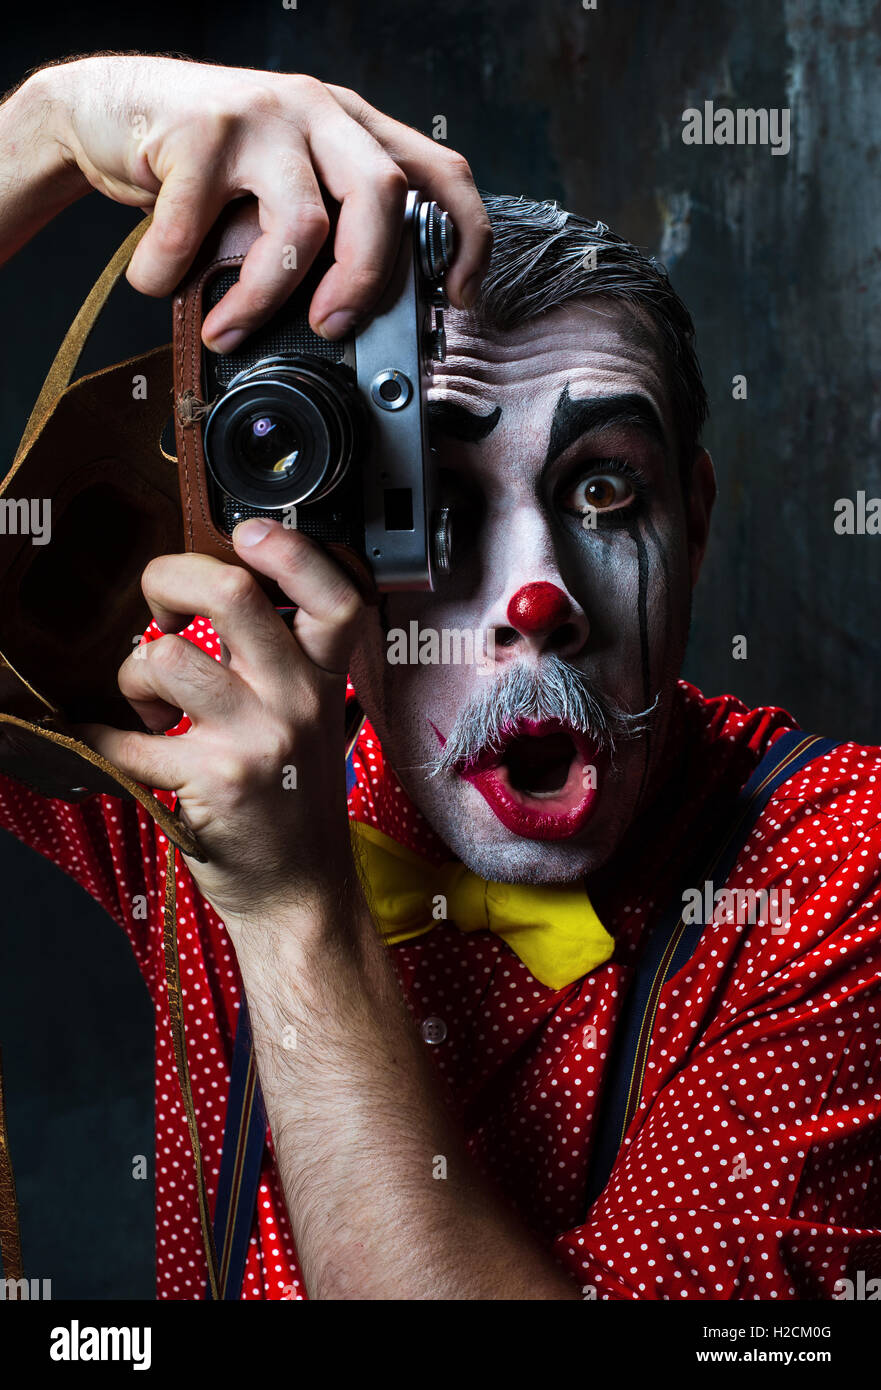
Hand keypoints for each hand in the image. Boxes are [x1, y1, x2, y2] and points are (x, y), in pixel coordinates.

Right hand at [20, 55, 491, 347]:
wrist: (104, 108)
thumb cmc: (202, 163)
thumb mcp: (282, 186)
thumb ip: (324, 229)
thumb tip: (356, 318)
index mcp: (351, 128)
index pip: (440, 171)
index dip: (466, 237)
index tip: (458, 296)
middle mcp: (317, 111)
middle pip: (382, 197)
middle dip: (367, 279)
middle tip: (332, 326)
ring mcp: (261, 115)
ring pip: (301, 225)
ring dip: (263, 298)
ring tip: (228, 330)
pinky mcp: (199, 129)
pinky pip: (197, 230)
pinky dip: (171, 271)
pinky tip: (160, 279)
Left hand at [74, 519, 363, 927]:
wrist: (299, 892)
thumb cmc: (296, 802)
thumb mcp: (313, 721)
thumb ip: (283, 662)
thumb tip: (214, 592)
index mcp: (323, 680)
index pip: (335, 595)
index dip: (290, 551)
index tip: (246, 536)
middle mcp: (298, 702)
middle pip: (233, 594)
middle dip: (170, 580)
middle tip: (159, 608)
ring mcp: (255, 742)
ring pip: (166, 657)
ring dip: (135, 672)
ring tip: (148, 700)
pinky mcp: (211, 783)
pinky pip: (125, 739)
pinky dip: (101, 737)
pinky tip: (114, 743)